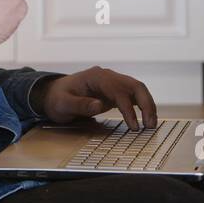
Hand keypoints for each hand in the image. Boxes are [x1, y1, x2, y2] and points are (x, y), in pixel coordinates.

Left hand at [32, 67, 157, 130]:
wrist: (52, 94)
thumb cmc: (57, 99)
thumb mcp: (63, 104)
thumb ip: (81, 104)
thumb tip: (99, 105)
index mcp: (96, 77)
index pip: (119, 90)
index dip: (128, 108)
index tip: (134, 126)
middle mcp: (107, 76)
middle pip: (134, 85)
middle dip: (146, 104)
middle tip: (150, 125)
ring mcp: (112, 82)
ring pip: (137, 89)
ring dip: (147, 105)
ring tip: (151, 124)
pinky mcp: (113, 91)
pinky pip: (132, 96)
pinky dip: (141, 105)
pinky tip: (146, 118)